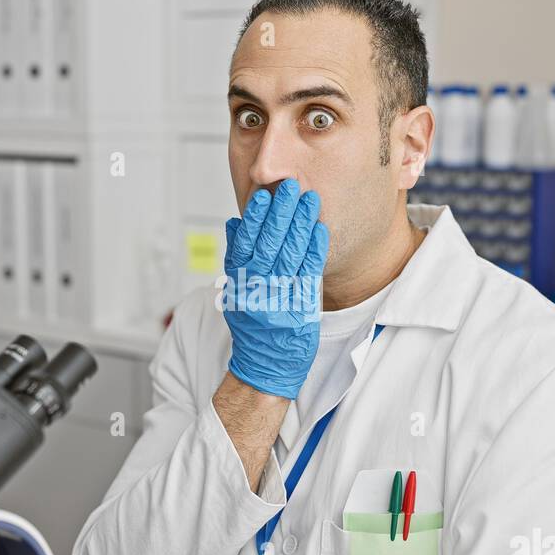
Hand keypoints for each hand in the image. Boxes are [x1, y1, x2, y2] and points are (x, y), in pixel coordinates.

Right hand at [220, 178, 328, 398]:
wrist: (266, 367)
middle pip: (269, 247)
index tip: (264, 196)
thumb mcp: (236, 293)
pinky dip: (314, 251)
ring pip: (290, 257)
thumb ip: (236, 258)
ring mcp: (279, 302)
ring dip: (301, 225)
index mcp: (239, 285)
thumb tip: (235, 223)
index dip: (254, 220)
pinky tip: (319, 230)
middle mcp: (256, 293)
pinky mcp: (301, 311)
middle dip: (281, 214)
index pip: (245, 245)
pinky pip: (309, 275)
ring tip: (309, 200)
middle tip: (291, 187)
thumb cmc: (253, 327)